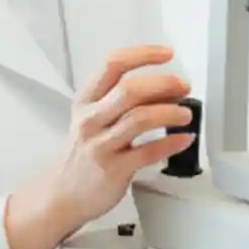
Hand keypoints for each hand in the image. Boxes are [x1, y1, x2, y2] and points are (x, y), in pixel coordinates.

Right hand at [4, 45, 193, 248]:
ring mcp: (101, 145)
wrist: (62, 195)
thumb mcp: (92, 119)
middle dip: (163, 84)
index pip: (113, 64)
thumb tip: (167, 89)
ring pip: (140, 119)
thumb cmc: (83, 153)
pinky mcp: (114, 170)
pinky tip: (184, 139)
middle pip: (130, 90)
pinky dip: (171, 143)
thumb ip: (122, 102)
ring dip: (170, 113)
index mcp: (86, 100)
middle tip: (183, 87)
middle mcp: (90, 119)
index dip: (143, 55)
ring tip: (186, 115)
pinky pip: (148, 152)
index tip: (166, 53)